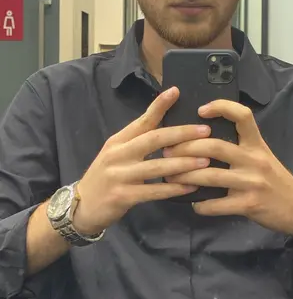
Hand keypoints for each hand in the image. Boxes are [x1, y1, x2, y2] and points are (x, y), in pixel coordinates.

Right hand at [73, 88, 210, 234]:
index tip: (176, 91)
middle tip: (205, 131)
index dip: (159, 105)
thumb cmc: (105, 178)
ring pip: (157, 166)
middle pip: (154, 139)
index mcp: (118, 141)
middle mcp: (118, 154)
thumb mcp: (116, 155)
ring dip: (184, 163)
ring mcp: (120, 175)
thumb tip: (168, 130)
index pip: (142, 120)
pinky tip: (191, 186)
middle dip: (182, 134)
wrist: (81, 207)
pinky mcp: (123, 196)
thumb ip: (137, 142)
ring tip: (205, 161)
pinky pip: (154, 191)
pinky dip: (174, 188)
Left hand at [163, 100, 292, 235]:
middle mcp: (254, 160)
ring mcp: (251, 183)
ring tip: (170, 175)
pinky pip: (217, 205)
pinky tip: (194, 203)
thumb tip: (205, 140)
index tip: (201, 109)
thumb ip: (240, 147)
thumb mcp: (262, 156)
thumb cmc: (276, 180)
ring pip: (210, 176)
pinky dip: (201, 204)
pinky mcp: (248, 205)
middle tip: (167, 149)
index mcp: (257, 144)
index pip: (242, 115)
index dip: (221, 107)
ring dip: (185, 176)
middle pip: (215, 146)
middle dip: (186, 148)